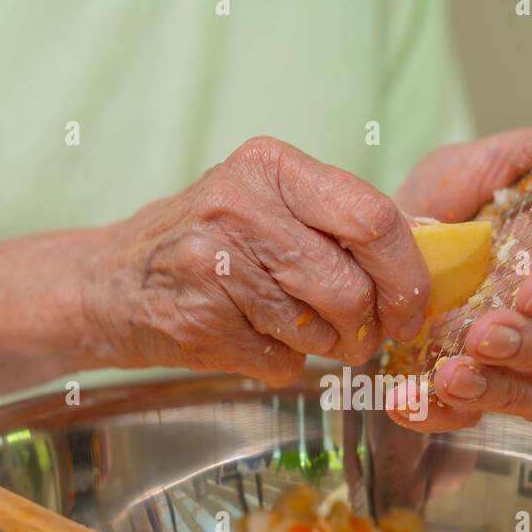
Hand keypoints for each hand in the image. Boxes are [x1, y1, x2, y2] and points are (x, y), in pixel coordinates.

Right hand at [84, 136, 429, 385]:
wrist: (111, 281)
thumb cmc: (209, 243)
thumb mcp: (266, 204)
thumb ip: (335, 224)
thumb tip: (420, 270)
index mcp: (272, 167)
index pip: (374, 219)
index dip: (407, 277)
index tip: (410, 311)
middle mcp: (242, 207)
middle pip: (351, 287)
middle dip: (369, 328)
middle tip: (362, 339)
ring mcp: (214, 265)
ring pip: (318, 331)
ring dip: (323, 348)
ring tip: (294, 331)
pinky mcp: (200, 322)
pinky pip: (281, 363)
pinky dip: (282, 365)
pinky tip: (252, 340)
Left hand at [389, 121, 531, 430]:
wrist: (378, 245)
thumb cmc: (449, 204)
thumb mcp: (483, 162)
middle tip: (482, 332)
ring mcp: (519, 372)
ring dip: (501, 393)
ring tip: (449, 373)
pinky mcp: (471, 399)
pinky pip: (467, 423)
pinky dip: (437, 416)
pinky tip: (403, 398)